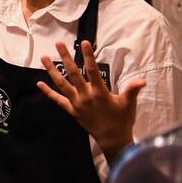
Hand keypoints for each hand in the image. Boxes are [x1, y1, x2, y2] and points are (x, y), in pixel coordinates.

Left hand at [37, 40, 143, 161]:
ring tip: (44, 58)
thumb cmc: (122, 120)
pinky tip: (39, 83)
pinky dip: (48, 92)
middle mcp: (85, 96)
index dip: (89, 56)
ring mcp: (76, 103)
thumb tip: (142, 80)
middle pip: (73, 73)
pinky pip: (57, 100)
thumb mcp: (128, 104)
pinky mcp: (71, 110)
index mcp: (100, 92)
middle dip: (65, 57)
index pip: (93, 70)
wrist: (112, 139)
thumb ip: (132, 90)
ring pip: (61, 84)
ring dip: (51, 70)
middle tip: (59, 44)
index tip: (85, 43)